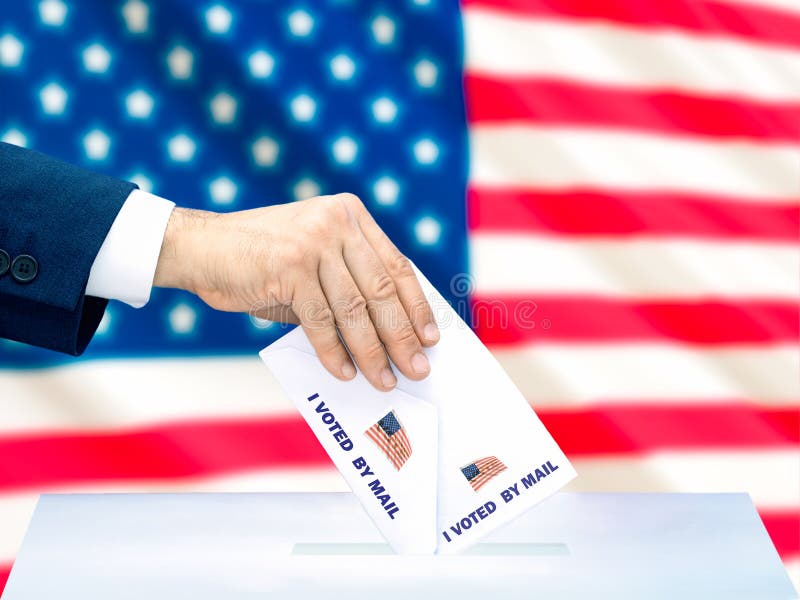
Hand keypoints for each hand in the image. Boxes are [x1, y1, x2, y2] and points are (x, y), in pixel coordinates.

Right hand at [153, 193, 439, 390]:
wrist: (201, 248)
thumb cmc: (263, 259)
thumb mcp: (314, 256)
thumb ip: (348, 279)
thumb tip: (391, 331)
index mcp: (350, 215)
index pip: (396, 266)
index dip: (416, 305)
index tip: (430, 336)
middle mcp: (336, 223)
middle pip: (381, 291)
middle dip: (402, 336)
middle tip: (416, 368)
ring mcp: (313, 243)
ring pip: (354, 310)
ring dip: (372, 351)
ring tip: (384, 380)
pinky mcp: (289, 268)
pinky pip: (321, 321)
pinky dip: (334, 352)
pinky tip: (345, 372)